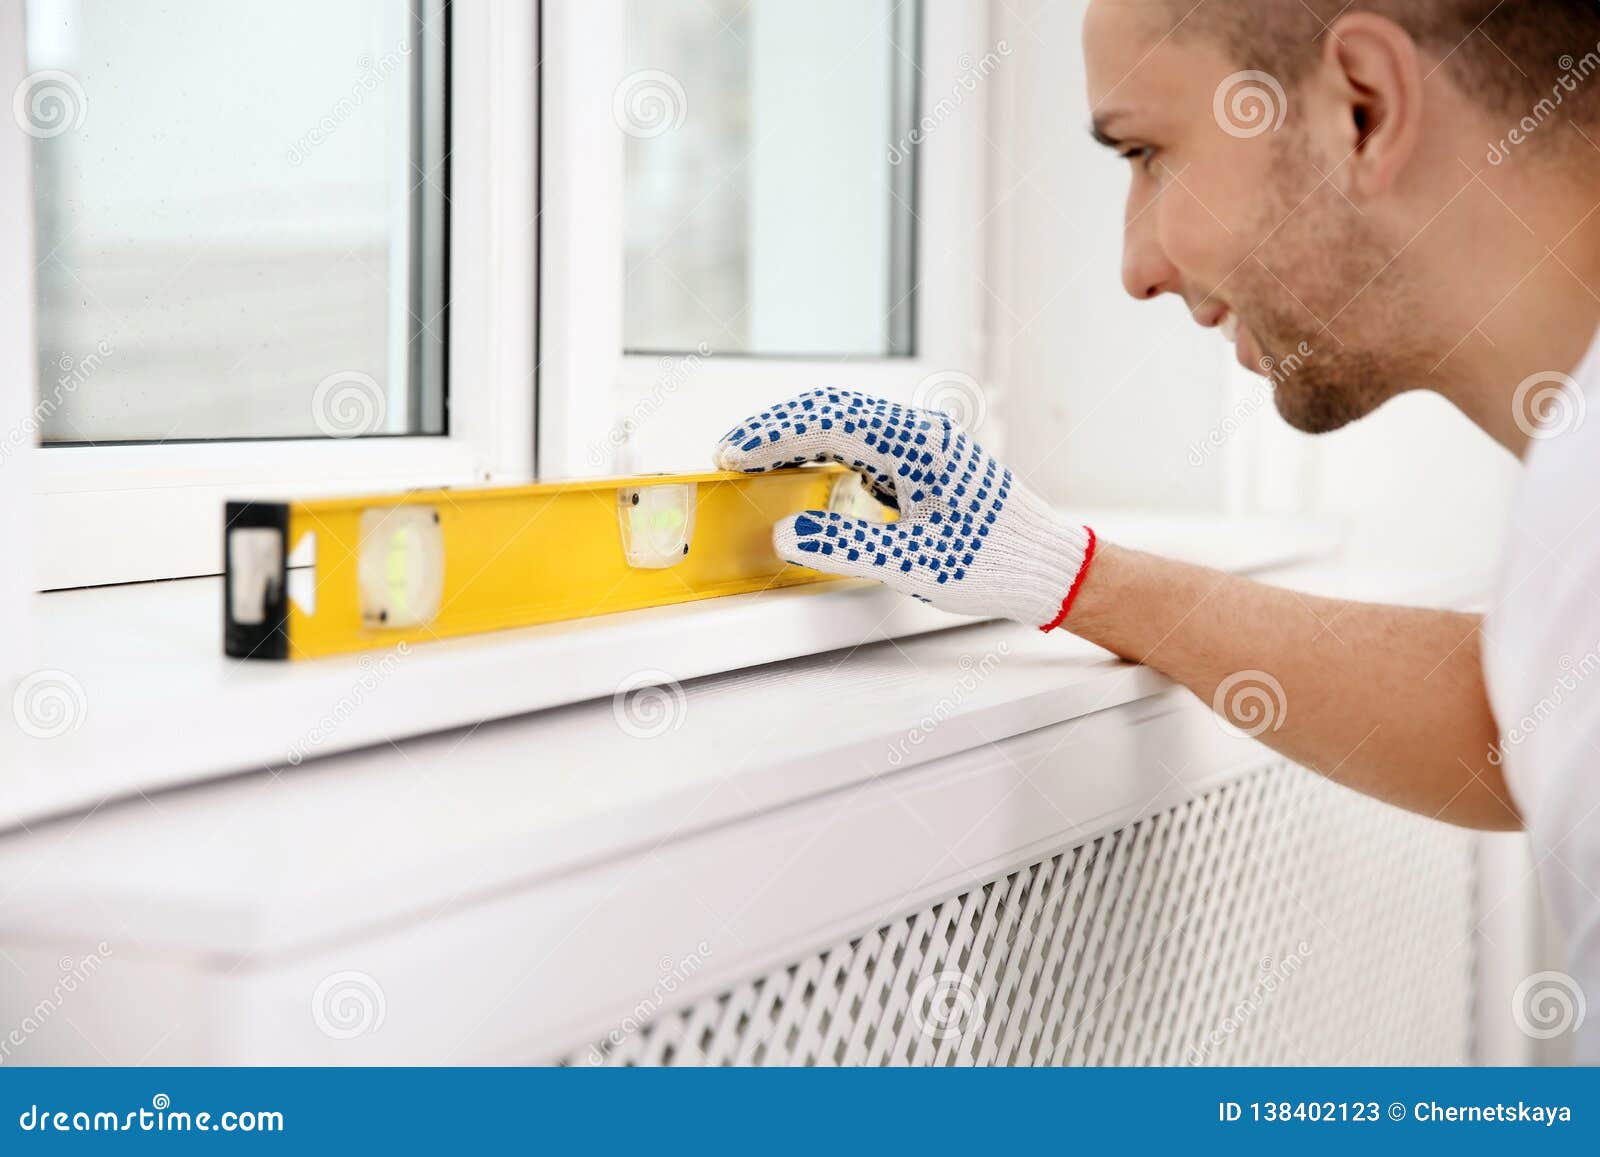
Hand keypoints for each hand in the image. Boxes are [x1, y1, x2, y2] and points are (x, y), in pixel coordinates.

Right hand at [714, 389, 1095, 629]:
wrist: (1047, 564)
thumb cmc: (994, 560)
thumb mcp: (914, 564)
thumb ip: (845, 547)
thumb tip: (786, 534)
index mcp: (918, 444)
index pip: (829, 420)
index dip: (772, 434)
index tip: (732, 453)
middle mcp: (919, 433)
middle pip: (831, 411)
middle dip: (775, 430)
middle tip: (730, 457)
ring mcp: (921, 445)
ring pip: (845, 424)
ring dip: (797, 439)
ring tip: (755, 463)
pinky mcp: (922, 464)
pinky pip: (862, 444)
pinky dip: (823, 453)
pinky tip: (803, 474)